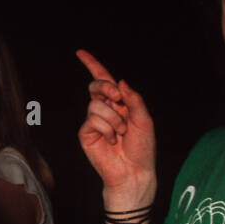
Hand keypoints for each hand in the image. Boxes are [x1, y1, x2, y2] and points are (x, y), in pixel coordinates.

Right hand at [76, 50, 156, 204]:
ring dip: (113, 118)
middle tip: (118, 100)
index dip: (92, 65)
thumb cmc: (142, 148)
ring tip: (120, 133)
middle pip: (96, 86)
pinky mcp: (86, 133)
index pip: (104, 80)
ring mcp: (94, 122)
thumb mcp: (144, 119)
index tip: (80, 52)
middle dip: (106, 88)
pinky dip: (106, 129)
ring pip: (96, 105)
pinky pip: (93, 120)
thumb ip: (134, 99)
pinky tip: (111, 141)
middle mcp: (105, 110)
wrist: (134, 171)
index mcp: (119, 104)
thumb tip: (120, 82)